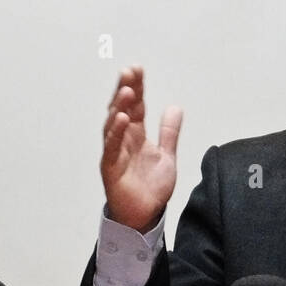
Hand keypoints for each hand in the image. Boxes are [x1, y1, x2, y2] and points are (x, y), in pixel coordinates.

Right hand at [101, 66, 182, 231]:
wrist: (145, 216)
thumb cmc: (150, 187)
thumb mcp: (167, 155)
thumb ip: (169, 132)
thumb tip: (175, 107)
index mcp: (136, 135)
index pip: (135, 106)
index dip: (136, 88)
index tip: (137, 69)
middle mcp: (123, 140)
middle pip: (122, 109)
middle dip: (124, 90)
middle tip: (129, 71)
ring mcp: (115, 153)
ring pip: (113, 125)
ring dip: (118, 107)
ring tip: (126, 90)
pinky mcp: (110, 168)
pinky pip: (111, 147)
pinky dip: (115, 133)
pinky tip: (121, 118)